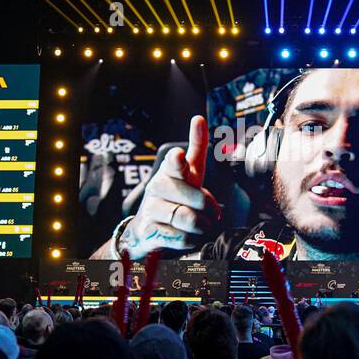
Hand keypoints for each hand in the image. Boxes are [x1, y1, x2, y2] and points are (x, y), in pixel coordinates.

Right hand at [119, 115, 221, 258]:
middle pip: (195, 197)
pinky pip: (180, 237)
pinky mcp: (149, 230)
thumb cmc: (174, 196)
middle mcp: (158, 186)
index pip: (174, 163)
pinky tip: (186, 235)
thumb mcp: (188, 173)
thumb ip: (196, 148)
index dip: (177, 161)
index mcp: (170, 171)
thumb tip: (198, 119)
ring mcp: (151, 208)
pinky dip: (190, 239)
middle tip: (211, 213)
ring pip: (189, 219)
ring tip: (200, 225)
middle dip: (210, 208)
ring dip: (202, 226)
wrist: (146, 229)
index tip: (179, 156)